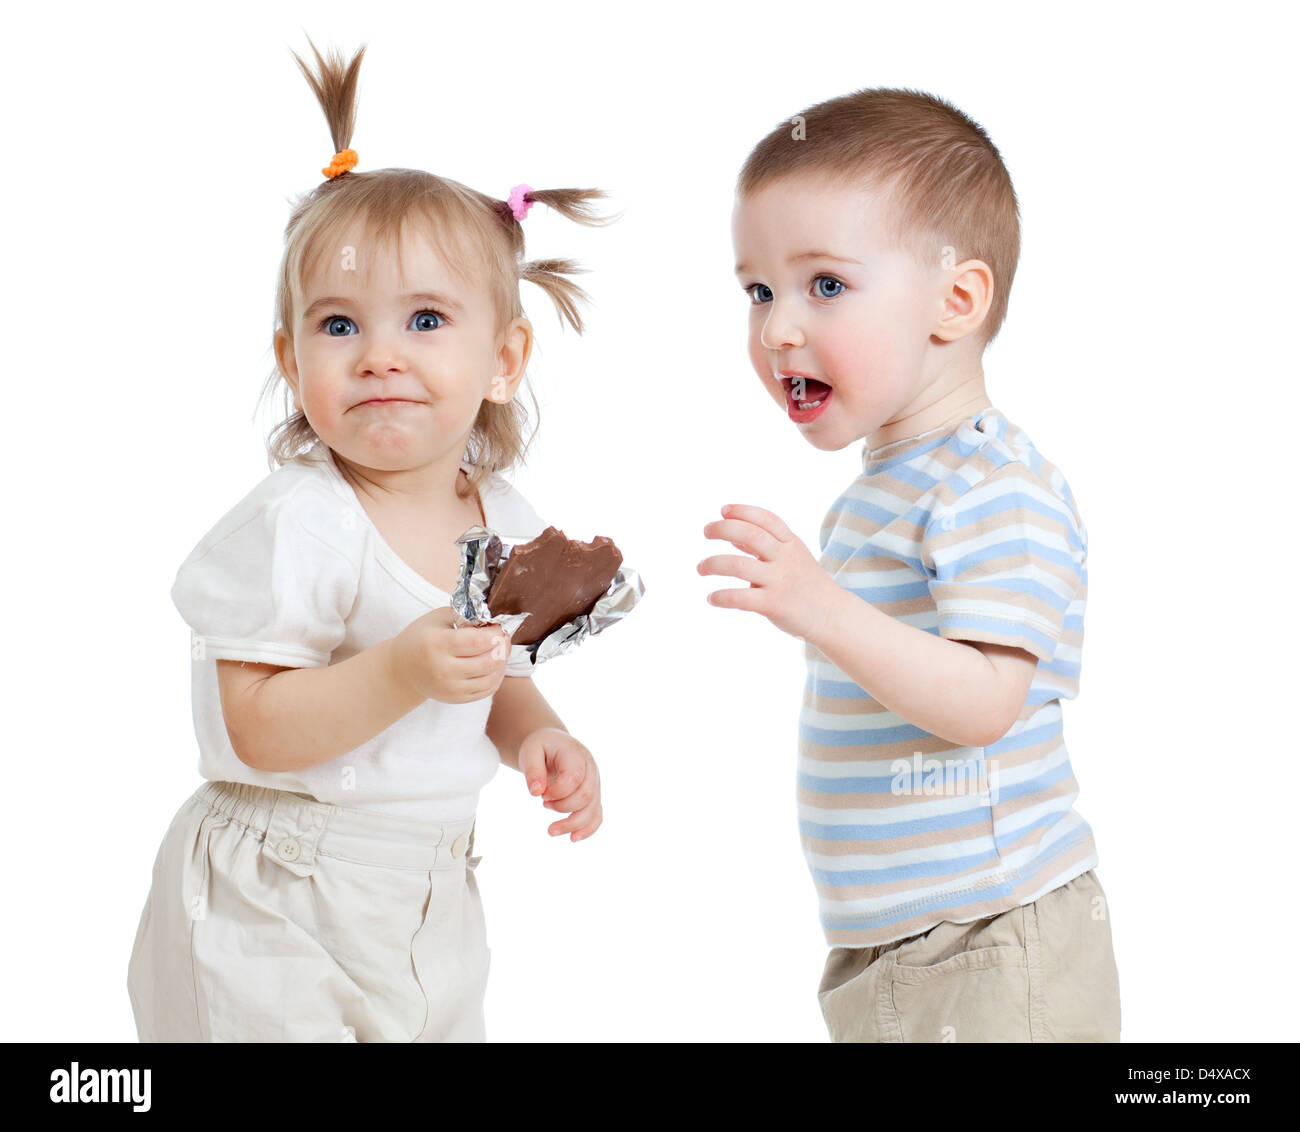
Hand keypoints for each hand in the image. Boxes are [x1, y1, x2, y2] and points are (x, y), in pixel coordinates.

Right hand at [390, 606, 510, 703]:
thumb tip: (492, 619)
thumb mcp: (437, 618)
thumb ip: (464, 614)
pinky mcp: (455, 699)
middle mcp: (443, 669)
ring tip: (502, 652)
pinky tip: (496, 666)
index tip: (500, 627)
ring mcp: (449, 688)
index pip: (478, 641)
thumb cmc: (421, 638)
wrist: (401, 669)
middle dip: (503, 648)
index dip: (496, 634)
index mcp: (437, 644)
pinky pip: (486, 691)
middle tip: (504, 639)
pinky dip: (496, 678)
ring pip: (491, 679)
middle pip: (488, 661)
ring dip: (503, 663)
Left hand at [517, 727, 601, 841]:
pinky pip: (597, 815)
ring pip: (592, 809)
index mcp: (576, 755)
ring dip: (572, 824)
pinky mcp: (593, 795)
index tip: (541, 794)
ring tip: (551, 831)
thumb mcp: (530, 751)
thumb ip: (532, 770)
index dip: (557, 791)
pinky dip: (587, 829)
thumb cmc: (541, 747)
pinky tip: (573, 838)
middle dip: (562, 807)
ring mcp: (594, 783)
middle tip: (544, 804)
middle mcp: (590, 769)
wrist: (553, 743)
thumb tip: (536, 793)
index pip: (574, 778)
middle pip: (585, 796)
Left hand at [698, 503, 839, 642]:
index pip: (765, 518)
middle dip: (722, 528)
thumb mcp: (792, 556)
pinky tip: (712, 598)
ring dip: (713, 563)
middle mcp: (785, 558)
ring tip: (700, 568)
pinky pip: (739, 597)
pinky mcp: (773, 605)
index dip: (742, 510)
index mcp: (790, 543)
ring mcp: (779, 581)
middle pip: (749, 534)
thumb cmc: (806, 584)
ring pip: (738, 565)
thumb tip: (730, 534)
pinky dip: (720, 596)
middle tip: (706, 531)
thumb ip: (763, 545)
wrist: (832, 616)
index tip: (722, 511)